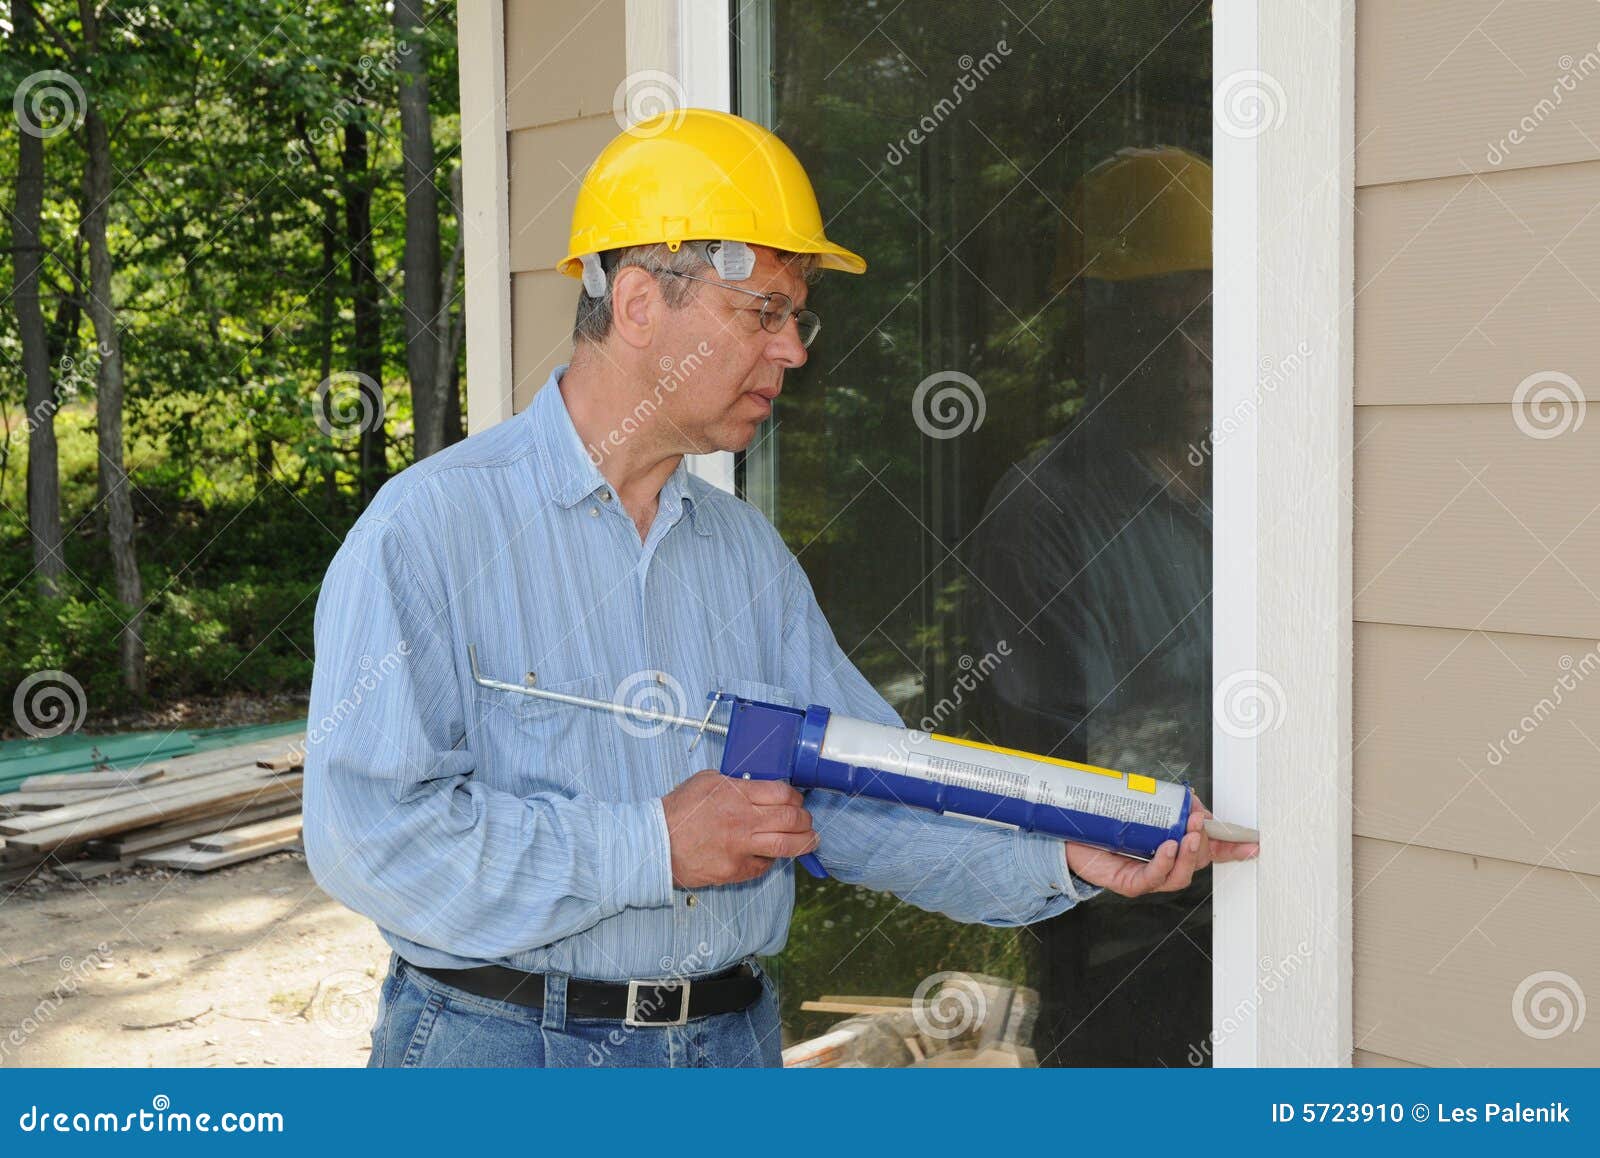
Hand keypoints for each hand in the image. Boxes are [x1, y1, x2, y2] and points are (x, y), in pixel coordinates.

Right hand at [660, 769, 818, 888]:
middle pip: (792, 819)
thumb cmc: (678, 810)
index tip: (797, 801)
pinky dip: (772, 859)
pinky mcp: (736, 870)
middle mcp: (743, 821)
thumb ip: (737, 784)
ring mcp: (741, 848)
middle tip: (807, 822)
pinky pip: (764, 865)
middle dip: (806, 820)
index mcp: (737, 794)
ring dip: (804, 843)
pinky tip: (772, 854)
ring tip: (811, 841)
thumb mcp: (707, 781)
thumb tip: (759, 788)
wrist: (656, 843)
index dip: (796, 798)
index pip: (783, 793)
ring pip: (787, 846)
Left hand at [1063, 791, 1258, 897]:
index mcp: (1172, 845)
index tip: (1252, 842)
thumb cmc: (1103, 822)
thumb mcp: (1138, 805)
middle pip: (1197, 860)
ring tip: (1188, 835)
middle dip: (1205, 842)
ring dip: (1188, 854)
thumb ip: (1165, 802)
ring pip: (1180, 874)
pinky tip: (1166, 848)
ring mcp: (1149, 876)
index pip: (1208, 849)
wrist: (1065, 836)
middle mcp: (1164, 863)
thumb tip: (1190, 800)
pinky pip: (1152, 878)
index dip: (1231, 847)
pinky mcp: (1130, 882)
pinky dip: (1163, 863)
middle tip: (1200, 823)